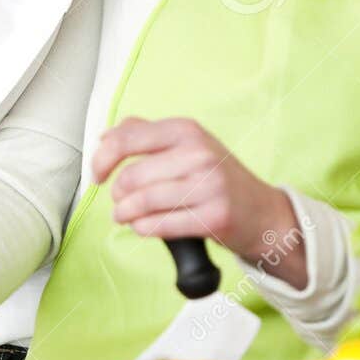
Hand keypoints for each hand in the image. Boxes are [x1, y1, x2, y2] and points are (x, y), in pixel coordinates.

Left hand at [93, 116, 307, 289]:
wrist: (261, 212)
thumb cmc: (217, 179)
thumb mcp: (188, 145)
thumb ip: (147, 135)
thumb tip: (107, 134)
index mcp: (187, 130)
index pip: (127, 138)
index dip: (102, 159)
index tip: (97, 175)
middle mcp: (198, 153)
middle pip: (131, 176)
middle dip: (117, 195)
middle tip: (120, 202)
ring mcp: (209, 185)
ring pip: (142, 202)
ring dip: (124, 214)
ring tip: (125, 217)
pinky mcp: (213, 216)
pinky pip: (159, 225)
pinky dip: (142, 228)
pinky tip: (143, 227)